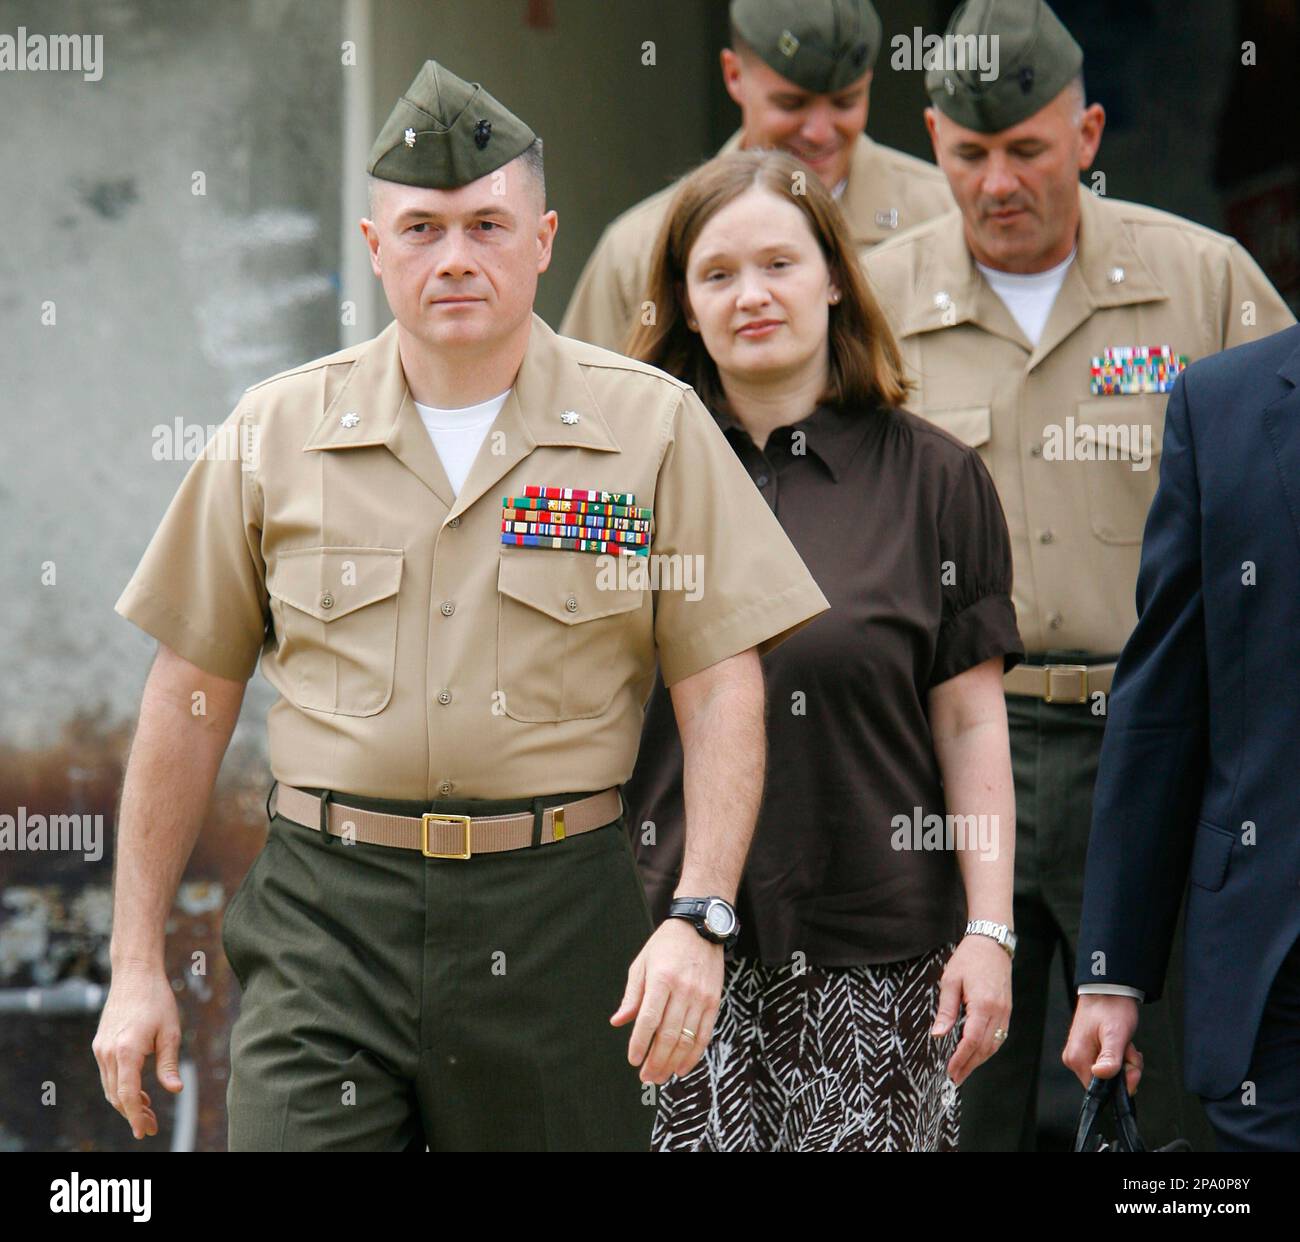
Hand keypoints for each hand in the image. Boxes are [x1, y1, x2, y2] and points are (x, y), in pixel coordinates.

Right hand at [92, 964, 184, 1139]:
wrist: (135, 974)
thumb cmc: (157, 1000)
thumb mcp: (171, 1032)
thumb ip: (169, 1064)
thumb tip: (175, 1090)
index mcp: (126, 1051)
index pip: (127, 1095)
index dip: (136, 1116)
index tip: (146, 1131)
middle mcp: (108, 1052)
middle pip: (116, 1095)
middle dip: (133, 1114)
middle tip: (151, 1127)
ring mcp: (101, 1048)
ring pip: (109, 1087)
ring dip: (126, 1102)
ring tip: (147, 1112)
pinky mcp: (100, 1044)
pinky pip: (108, 1074)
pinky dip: (120, 1087)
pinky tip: (138, 1091)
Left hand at [609, 917, 723, 1084]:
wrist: (700, 927)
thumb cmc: (666, 945)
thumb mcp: (642, 963)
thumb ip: (632, 995)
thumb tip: (618, 1021)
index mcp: (661, 979)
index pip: (649, 1019)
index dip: (640, 1043)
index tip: (634, 1060)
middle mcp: (683, 990)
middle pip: (669, 1035)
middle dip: (656, 1060)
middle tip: (646, 1077)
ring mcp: (701, 997)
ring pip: (687, 1039)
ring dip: (673, 1062)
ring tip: (661, 1076)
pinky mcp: (714, 1001)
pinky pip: (705, 1034)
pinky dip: (694, 1055)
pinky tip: (682, 1066)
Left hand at [931, 934, 1011, 1086]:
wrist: (991, 944)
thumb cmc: (968, 959)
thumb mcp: (950, 981)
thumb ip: (946, 1010)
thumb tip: (938, 1035)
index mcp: (984, 1005)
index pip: (972, 1040)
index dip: (961, 1058)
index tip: (950, 1071)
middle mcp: (998, 1012)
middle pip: (985, 1047)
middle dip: (969, 1065)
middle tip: (955, 1078)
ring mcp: (1006, 1012)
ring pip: (994, 1045)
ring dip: (979, 1060)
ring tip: (964, 1071)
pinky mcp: (1007, 1011)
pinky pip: (999, 1036)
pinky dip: (988, 1049)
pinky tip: (977, 1054)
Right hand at [1063, 993, 1141, 1094]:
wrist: (1109, 989)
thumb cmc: (1112, 1008)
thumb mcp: (1116, 1034)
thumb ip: (1110, 1057)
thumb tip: (1101, 1075)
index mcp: (1077, 1058)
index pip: (1099, 1090)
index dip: (1119, 1084)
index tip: (1129, 1066)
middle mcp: (1074, 1059)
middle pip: (1105, 1083)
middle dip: (1125, 1070)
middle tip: (1130, 1051)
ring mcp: (1080, 1055)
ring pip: (1109, 1074)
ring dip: (1124, 1063)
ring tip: (1126, 1045)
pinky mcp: (1087, 1051)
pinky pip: (1107, 1065)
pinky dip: (1119, 1058)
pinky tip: (1122, 1045)